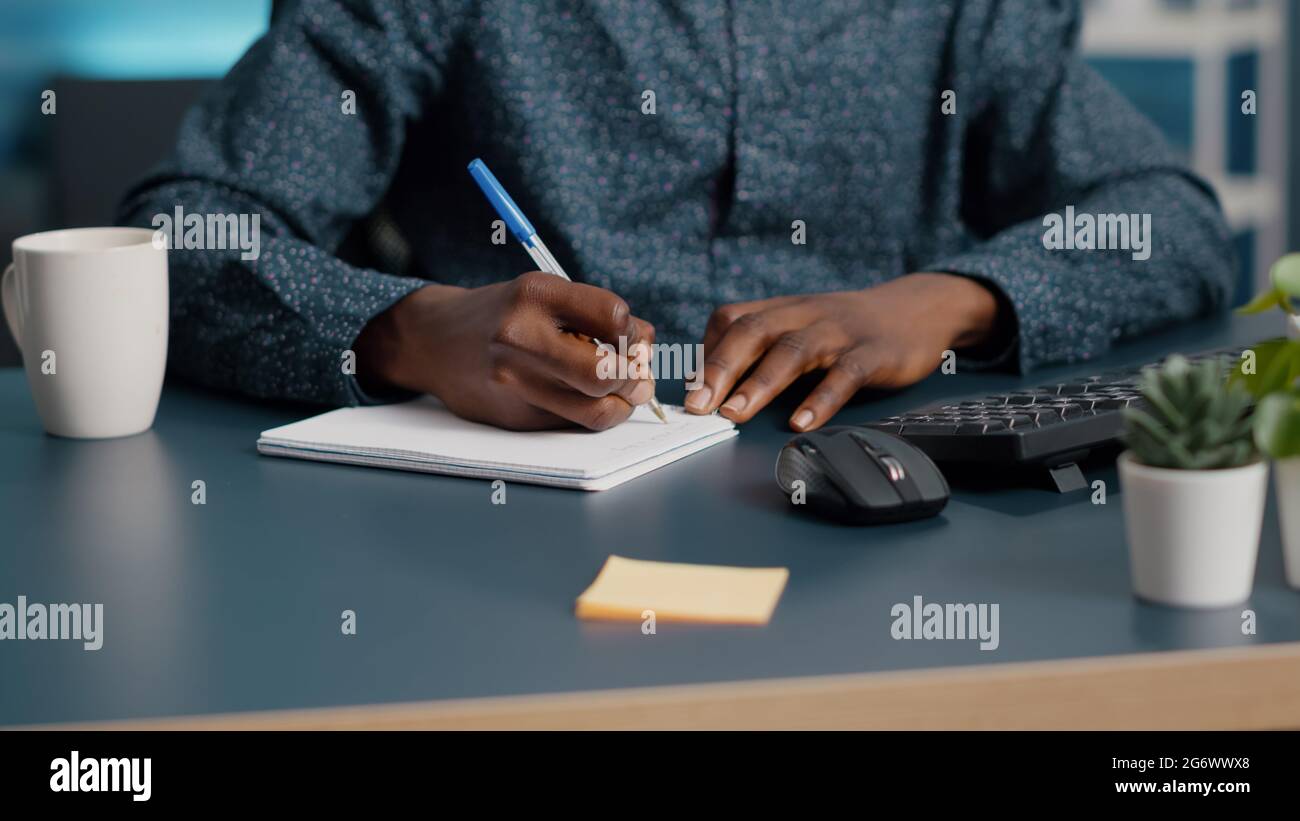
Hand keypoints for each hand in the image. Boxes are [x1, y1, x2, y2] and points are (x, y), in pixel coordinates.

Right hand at [354, 272, 655, 429]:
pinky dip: (596, 416)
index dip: (634, 331)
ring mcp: (515, 380)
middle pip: (604, 371)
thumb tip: (646, 353)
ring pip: (595, 409)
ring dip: (623, 405)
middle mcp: (521, 335)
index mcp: (535, 293)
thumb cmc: (504, 314)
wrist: (435, 341)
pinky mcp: (515, 414)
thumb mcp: (544, 295)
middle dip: (633, 377)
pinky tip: (593, 403)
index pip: (614, 316)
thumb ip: (593, 317)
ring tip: (623, 394)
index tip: (628, 336)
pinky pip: (574, 424)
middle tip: (637, 377)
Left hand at [686, 273, 999, 429]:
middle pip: (753, 332)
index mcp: (781, 309)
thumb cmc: (845, 328)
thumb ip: (761, 349)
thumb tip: (710, 386)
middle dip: (720, 368)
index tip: (688, 390)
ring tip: (735, 414)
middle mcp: (804, 315)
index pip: (731, 320)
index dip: (707, 353)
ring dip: (760, 383)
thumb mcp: (799, 327)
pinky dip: (819, 399)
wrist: (917, 310)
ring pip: (793, 352)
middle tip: (698, 405)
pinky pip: (842, 376)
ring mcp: (839, 332)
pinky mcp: (872, 353)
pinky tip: (800, 423)